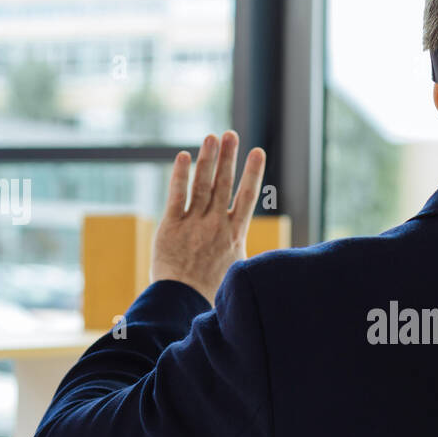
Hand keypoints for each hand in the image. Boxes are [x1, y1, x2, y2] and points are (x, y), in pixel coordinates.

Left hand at [151, 131, 265, 303]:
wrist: (183, 302)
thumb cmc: (212, 295)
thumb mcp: (238, 274)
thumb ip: (245, 258)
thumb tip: (267, 260)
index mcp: (234, 234)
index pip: (247, 196)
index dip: (252, 172)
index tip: (258, 151)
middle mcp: (215, 224)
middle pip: (224, 183)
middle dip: (229, 157)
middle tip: (231, 134)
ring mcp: (193, 223)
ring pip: (202, 184)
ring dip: (208, 159)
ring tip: (212, 137)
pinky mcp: (170, 226)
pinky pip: (176, 195)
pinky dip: (180, 175)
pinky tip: (183, 157)